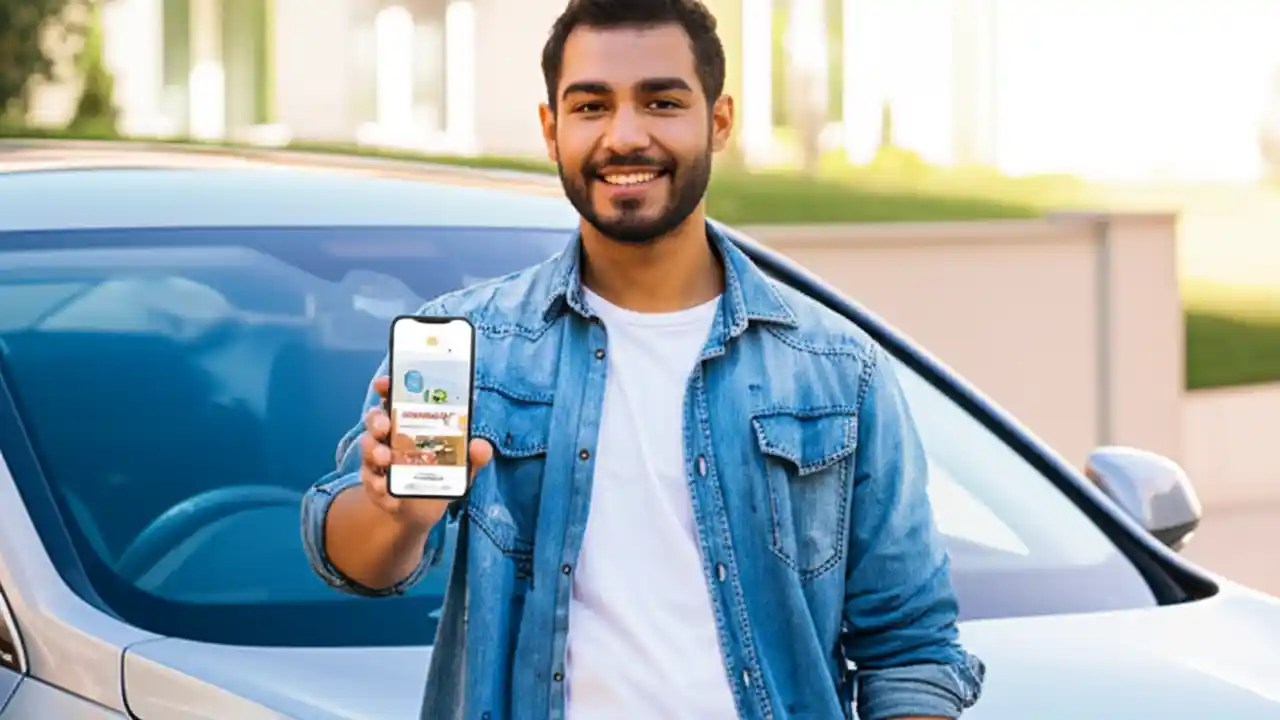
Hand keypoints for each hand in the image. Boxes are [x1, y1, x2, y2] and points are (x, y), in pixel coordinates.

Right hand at [359, 375, 492, 529]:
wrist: (420, 510)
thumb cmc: (439, 475)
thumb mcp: (461, 465)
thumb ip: (473, 456)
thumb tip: (481, 447)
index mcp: (409, 423)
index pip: (393, 398)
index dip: (386, 387)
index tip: (383, 384)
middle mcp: (389, 437)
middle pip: (375, 420)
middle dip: (377, 420)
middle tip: (385, 426)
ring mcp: (379, 460)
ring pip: (369, 448)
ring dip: (375, 452)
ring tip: (386, 458)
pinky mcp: (374, 484)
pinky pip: (371, 481)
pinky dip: (378, 484)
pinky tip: (385, 487)